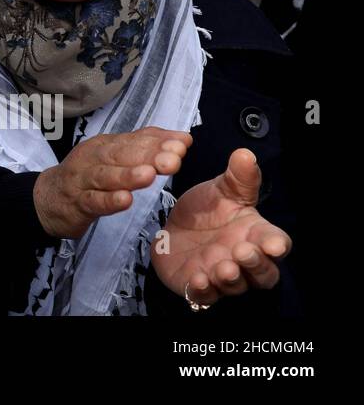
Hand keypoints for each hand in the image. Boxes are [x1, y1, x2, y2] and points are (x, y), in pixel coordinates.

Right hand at [33, 127, 191, 239]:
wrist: (48, 199)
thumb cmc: (87, 177)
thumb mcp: (112, 158)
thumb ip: (143, 148)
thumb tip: (181, 138)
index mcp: (104, 145)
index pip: (132, 140)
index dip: (157, 141)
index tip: (183, 142)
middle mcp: (92, 158)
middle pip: (120, 155)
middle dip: (148, 155)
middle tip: (174, 158)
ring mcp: (82, 181)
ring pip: (105, 177)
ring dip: (127, 175)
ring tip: (149, 175)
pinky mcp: (76, 204)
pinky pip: (93, 202)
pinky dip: (108, 201)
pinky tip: (125, 200)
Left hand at [152, 148, 290, 304]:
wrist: (173, 229)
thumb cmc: (206, 212)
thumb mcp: (220, 190)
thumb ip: (237, 177)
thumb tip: (245, 153)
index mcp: (255, 235)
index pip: (275, 244)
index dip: (276, 245)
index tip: (274, 243)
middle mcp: (243, 260)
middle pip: (264, 273)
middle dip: (255, 264)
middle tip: (242, 250)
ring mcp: (223, 276)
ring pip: (237, 286)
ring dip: (231, 278)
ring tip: (222, 266)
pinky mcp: (199, 288)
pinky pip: (206, 297)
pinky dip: (204, 291)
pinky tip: (197, 280)